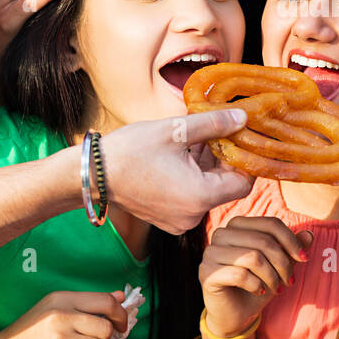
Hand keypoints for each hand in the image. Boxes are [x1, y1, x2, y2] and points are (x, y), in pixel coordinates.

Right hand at [98, 109, 254, 234]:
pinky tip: (183, 154)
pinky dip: (193, 177)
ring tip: (197, 139)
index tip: (241, 137)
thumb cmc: (131, 151)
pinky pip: (193, 197)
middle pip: (226, 186)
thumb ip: (213, 124)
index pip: (244, 182)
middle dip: (225, 158)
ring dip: (208, 166)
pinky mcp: (169, 219)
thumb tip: (242, 117)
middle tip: (218, 131)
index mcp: (200, 197)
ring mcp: (180, 221)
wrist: (92, 174)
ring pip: (209, 190)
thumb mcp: (175, 130)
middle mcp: (193, 216)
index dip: (246, 159)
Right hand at [199, 217, 312, 336]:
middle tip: (290, 281)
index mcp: (238, 225)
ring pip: (252, 257)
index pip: (270, 224)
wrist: (236, 314)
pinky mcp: (206, 273)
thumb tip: (309, 234)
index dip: (291, 240)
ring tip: (277, 288)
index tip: (304, 259)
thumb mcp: (278, 266)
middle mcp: (221, 234)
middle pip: (263, 240)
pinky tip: (260, 291)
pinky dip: (257, 285)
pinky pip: (240, 274)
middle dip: (283, 263)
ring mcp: (210, 252)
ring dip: (271, 276)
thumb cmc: (258, 285)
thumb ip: (292, 248)